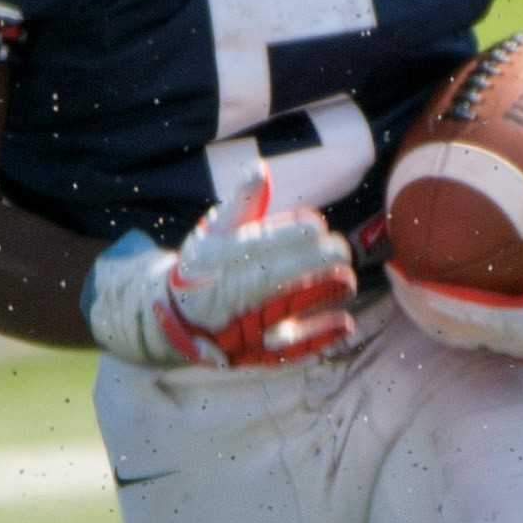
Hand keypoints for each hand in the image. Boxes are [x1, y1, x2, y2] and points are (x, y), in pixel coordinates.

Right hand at [82, 166, 357, 366]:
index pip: (265, 241)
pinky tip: (344, 322)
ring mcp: (243, 323)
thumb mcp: (213, 232)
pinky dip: (320, 336)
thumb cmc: (201, 268)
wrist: (174, 320)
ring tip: (347, 281)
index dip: (299, 232)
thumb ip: (241, 203)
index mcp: (221, 257)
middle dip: (320, 260)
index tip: (318, 226)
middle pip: (282, 273)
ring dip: (324, 292)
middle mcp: (231, 290)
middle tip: (341, 250)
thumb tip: (260, 169)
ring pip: (289, 307)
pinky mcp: (256, 352)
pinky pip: (291, 347)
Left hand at [387, 179, 522, 369]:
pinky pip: (468, 320)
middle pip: (443, 326)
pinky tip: (444, 269)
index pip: (458, 314)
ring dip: (424, 304)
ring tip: (404, 270)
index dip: (423, 296)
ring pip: (452, 328)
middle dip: (411, 300)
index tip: (400, 270)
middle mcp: (509, 339)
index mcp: (522, 324)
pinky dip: (448, 301)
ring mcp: (508, 341)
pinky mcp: (514, 335)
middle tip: (389, 267)